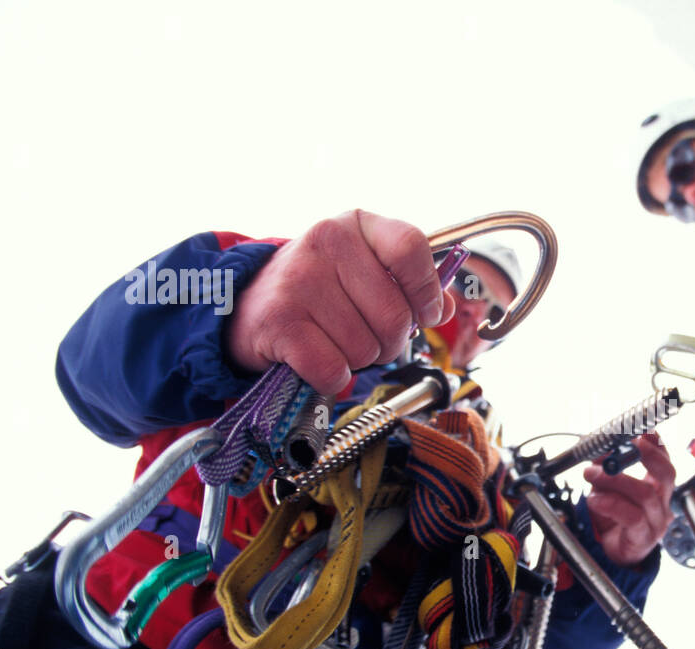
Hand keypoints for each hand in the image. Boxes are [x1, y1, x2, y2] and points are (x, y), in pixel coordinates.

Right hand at [225, 209, 454, 394]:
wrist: (248, 304)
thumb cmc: (319, 290)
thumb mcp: (364, 270)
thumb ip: (409, 285)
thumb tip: (446, 307)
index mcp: (357, 224)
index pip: (410, 248)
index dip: (427, 291)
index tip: (426, 314)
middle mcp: (327, 242)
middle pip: (395, 315)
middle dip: (391, 341)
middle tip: (368, 337)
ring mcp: (300, 280)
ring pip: (366, 348)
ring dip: (358, 359)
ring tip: (335, 341)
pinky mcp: (280, 321)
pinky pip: (334, 369)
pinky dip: (332, 377)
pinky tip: (318, 360)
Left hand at [583, 433, 676, 566]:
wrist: (616, 553)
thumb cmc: (616, 520)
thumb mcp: (609, 488)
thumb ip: (605, 469)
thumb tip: (597, 448)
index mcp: (659, 488)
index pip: (665, 460)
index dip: (655, 444)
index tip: (639, 430)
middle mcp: (663, 503)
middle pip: (667, 474)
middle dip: (648, 455)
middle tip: (626, 444)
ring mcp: (656, 522)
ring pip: (644, 494)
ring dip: (615, 479)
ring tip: (591, 473)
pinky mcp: (643, 538)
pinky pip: (631, 517)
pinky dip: (610, 504)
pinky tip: (595, 499)